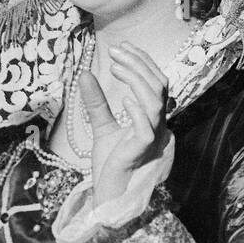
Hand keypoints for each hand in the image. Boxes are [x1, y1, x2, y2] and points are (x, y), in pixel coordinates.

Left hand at [80, 43, 172, 207]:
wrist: (107, 194)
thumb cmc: (110, 164)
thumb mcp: (102, 126)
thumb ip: (97, 102)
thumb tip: (84, 73)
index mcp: (151, 118)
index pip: (156, 83)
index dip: (142, 63)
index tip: (122, 48)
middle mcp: (157, 126)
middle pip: (159, 86)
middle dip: (139, 64)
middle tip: (115, 51)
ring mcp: (152, 138)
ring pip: (155, 102)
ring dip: (136, 80)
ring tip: (115, 68)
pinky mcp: (141, 151)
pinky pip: (146, 127)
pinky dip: (137, 110)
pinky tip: (124, 98)